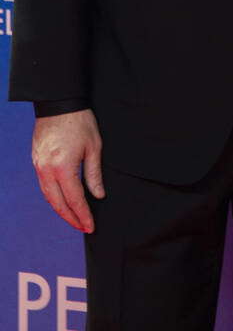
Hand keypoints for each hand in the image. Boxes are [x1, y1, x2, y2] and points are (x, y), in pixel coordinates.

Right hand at [32, 109, 104, 232]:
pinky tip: (62, 200)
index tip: (91, 226)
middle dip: (71, 218)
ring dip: (61, 209)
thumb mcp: (94, 146)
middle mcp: (47, 170)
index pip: (75, 200)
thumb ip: (94, 174)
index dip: (83, 215)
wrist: (58, 103)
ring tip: (74, 218)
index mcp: (63, 167)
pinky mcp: (36, 161)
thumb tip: (98, 195)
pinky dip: (53, 197)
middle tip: (83, 227)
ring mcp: (39, 166)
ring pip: (48, 196)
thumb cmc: (80, 121)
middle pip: (58, 203)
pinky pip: (43, 185)